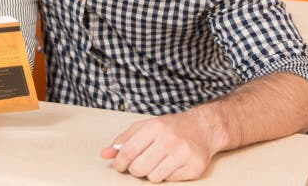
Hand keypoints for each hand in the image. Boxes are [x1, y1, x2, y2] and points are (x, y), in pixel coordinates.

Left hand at [100, 108, 222, 182]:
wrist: (202, 128)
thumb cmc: (169, 128)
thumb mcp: (145, 127)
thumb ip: (123, 140)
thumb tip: (105, 154)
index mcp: (154, 127)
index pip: (128, 152)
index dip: (120, 163)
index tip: (120, 166)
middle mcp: (169, 139)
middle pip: (139, 168)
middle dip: (136, 169)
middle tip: (141, 163)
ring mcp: (183, 153)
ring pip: (153, 177)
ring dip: (152, 172)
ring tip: (158, 161)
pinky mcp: (194, 167)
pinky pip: (169, 180)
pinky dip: (167, 175)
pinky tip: (171, 164)